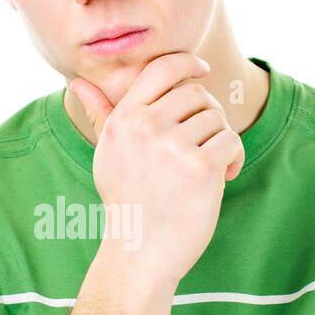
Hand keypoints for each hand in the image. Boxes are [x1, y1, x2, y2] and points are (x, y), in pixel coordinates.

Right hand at [69, 50, 244, 284]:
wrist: (140, 253)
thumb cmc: (127, 203)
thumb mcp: (108, 155)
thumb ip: (102, 115)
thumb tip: (79, 83)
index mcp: (124, 119)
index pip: (160, 69)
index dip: (186, 62)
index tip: (202, 69)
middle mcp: (146, 127)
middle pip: (195, 94)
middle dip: (207, 115)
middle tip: (206, 143)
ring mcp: (174, 147)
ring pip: (217, 118)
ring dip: (221, 140)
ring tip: (212, 167)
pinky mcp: (202, 168)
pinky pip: (232, 141)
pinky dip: (235, 158)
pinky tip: (225, 177)